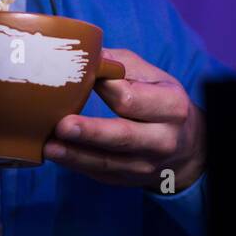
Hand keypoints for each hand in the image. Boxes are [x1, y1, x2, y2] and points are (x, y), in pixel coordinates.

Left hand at [44, 48, 205, 192]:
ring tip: (49, 146)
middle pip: (123, 136)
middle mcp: (162, 139)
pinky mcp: (127, 179)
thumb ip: (121, 65)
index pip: (133, 99)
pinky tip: (56, 154)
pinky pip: (99, 173)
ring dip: (75, 155)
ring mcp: (145, 164)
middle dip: (91, 132)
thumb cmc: (161, 102)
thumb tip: (84, 55)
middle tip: (62, 125)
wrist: (186, 148)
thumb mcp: (153, 78)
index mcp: (171, 106)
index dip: (105, 87)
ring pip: (107, 162)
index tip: (81, 76)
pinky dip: (76, 164)